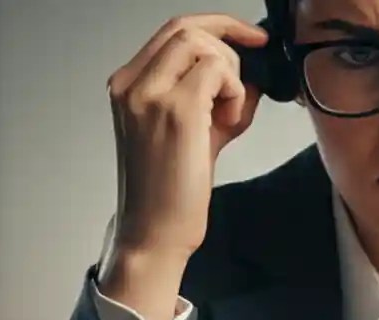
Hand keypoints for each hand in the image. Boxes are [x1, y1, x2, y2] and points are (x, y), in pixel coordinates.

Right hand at [99, 14, 267, 319]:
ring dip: (231, 75)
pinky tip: (227, 123)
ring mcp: (150, 95)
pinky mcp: (176, 111)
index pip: (173, 31)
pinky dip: (235, 93)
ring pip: (204, 46)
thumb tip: (250, 73)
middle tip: (247, 77)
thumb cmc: (169, 192)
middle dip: (231, 44)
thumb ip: (212, 96)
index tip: (250, 37)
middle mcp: (131, 85)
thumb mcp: (190, 131)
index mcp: (128, 86)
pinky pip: (218, 73)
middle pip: (187, 28)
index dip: (218, 26)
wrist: (154, 233)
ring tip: (227, 114)